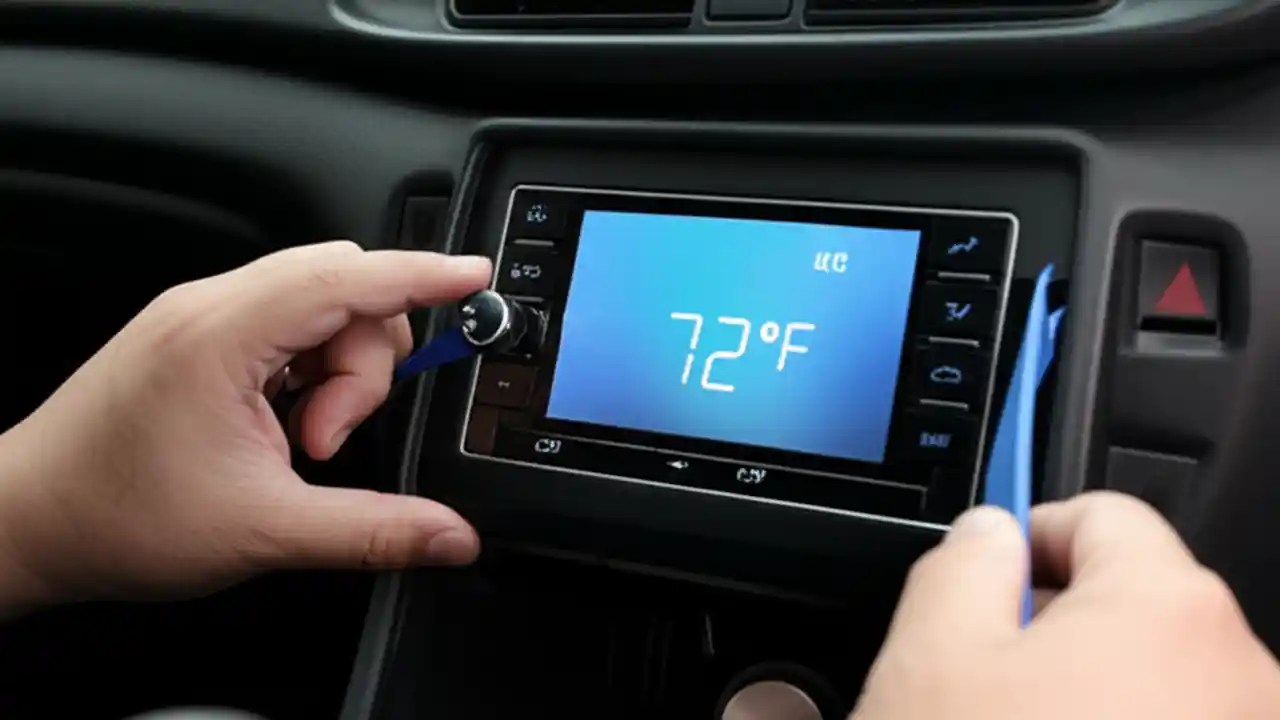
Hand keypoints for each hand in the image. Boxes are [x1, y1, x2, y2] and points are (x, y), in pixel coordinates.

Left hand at [0, 241, 491, 612]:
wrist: (28, 523)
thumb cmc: (116, 517)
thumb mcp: (263, 531)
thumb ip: (373, 532)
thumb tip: (451, 535)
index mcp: (222, 335)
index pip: (347, 278)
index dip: (421, 276)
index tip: (474, 278)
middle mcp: (210, 307)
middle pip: (343, 288)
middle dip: (368, 361)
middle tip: (327, 438)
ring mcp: (201, 318)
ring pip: (319, 307)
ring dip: (337, 372)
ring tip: (300, 442)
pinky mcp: (199, 337)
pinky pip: (287, 325)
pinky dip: (309, 371)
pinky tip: (284, 425)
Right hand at [852, 492, 1279, 719]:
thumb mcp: (933, 656)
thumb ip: (963, 563)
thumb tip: (988, 534)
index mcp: (1169, 611)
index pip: (1104, 515)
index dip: (1028, 536)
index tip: (991, 571)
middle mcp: (1241, 676)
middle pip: (1137, 602)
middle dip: (1059, 624)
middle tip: (988, 674)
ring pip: (1158, 679)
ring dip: (1092, 690)